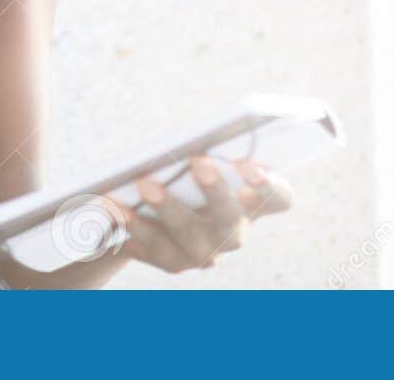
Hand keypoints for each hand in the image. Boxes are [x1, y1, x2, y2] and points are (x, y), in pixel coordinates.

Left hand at [102, 156, 293, 273]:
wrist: (155, 213)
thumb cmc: (187, 171)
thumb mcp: (198, 156)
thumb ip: (204, 146)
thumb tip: (192, 131)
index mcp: (252, 203)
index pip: (279, 199)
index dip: (270, 185)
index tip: (250, 163)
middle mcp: (233, 233)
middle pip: (231, 221)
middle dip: (215, 191)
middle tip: (196, 158)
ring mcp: (204, 253)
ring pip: (189, 240)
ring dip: (165, 210)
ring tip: (141, 182)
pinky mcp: (172, 261)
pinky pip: (153, 249)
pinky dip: (133, 225)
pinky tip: (114, 206)